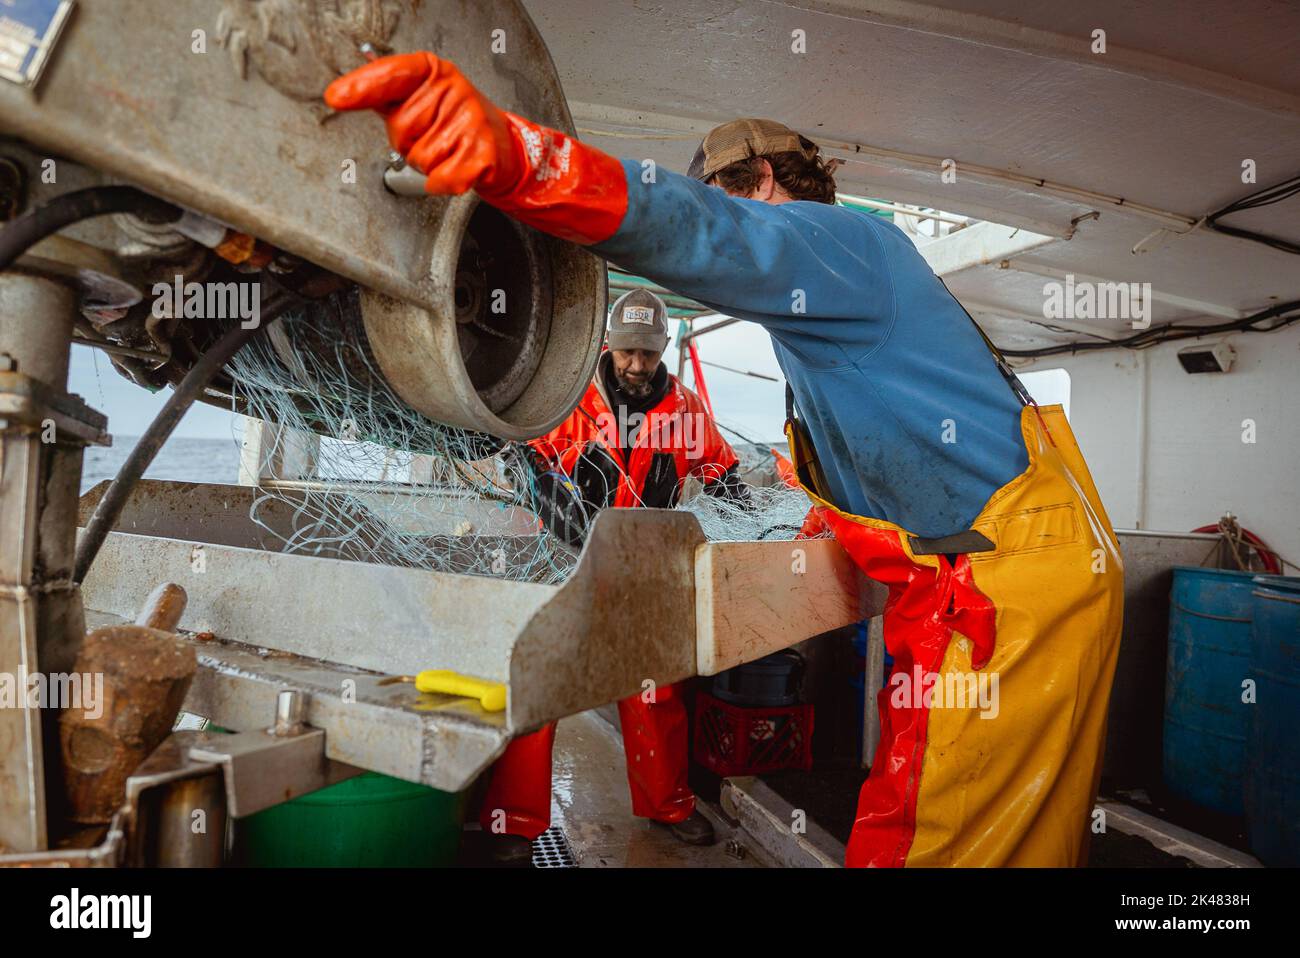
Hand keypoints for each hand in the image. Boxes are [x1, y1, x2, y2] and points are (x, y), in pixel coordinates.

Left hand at [324, 52, 520, 195]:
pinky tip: (455, 167)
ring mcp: (469, 122)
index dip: (363, 86)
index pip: (393, 74)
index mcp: (433, 72)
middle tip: (431, 136)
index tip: (336, 97)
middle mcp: (452, 91)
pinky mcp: (480, 155)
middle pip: (400, 128)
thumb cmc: (456, 122)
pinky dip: (441, 181)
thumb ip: (386, 95)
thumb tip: (344, 93)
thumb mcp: (421, 97)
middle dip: (408, 141)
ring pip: (418, 158)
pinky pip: (438, 179)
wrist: (503, 148)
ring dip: (426, 163)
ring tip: (447, 151)